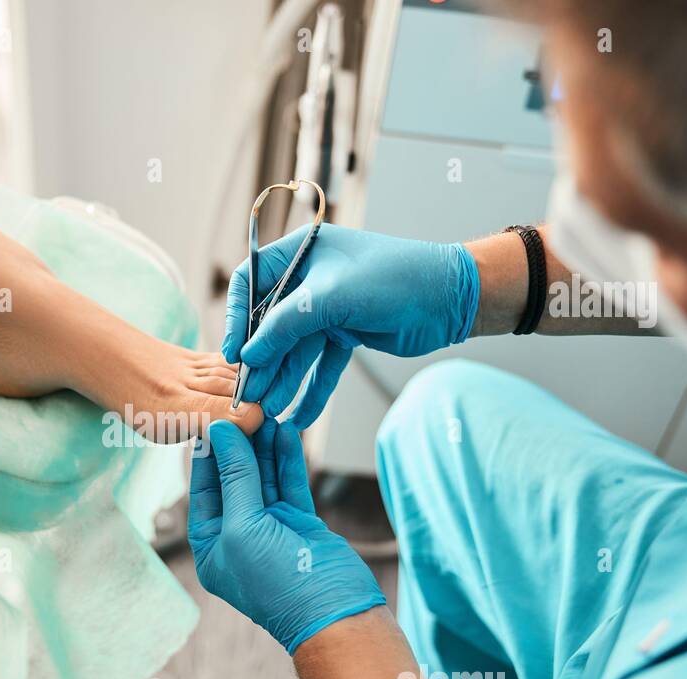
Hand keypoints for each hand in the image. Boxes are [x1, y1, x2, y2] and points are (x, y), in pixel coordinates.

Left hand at [188, 418, 383, 654]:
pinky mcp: (300, 524)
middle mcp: (238, 536)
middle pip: (235, 479)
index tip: (212, 417)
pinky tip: (286, 432)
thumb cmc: (280, 584)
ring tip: (267, 412)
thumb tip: (220, 433)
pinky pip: (289, 484)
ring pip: (265, 478)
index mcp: (211, 545)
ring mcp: (270, 529)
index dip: (208, 453)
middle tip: (245, 408)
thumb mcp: (245, 526)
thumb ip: (235, 477)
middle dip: (240, 444)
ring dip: (265, 447)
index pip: (204, 488)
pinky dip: (288, 460)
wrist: (335, 613)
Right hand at [222, 226, 479, 425]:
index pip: (249, 283)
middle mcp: (309, 279)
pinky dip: (311, 390)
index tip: (233, 352)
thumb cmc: (396, 279)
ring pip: (294, 349)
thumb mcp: (332, 297)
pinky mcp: (345, 334)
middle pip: (269, 323)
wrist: (453, 298)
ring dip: (283, 380)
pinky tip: (299, 417)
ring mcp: (327, 308)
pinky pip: (320, 365)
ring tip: (270, 412)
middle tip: (249, 395)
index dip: (235, 317)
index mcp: (300, 253)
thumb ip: (285, 325)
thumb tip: (247, 354)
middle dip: (260, 360)